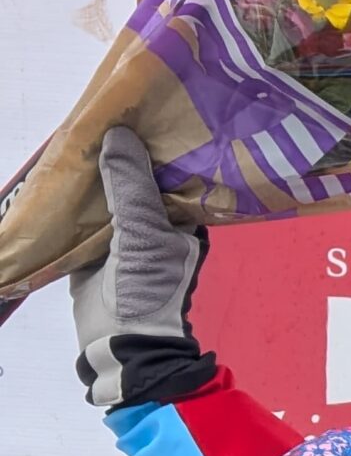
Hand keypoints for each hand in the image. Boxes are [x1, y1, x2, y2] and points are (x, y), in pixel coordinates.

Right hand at [70, 127, 213, 409]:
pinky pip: (84, 212)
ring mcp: (124, 237)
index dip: (157, 144)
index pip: (171, 174)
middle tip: (102, 110)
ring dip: (96, 170)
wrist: (122, 347)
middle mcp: (156, 227)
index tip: (140, 108)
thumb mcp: (144, 234)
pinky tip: (63, 166)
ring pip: (109, 193)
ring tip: (81, 129)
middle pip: (136, 179)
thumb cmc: (148, 293)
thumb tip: (118, 135)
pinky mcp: (94, 248)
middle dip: (121, 152)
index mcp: (181, 224)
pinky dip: (75, 194)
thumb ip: (132, 187)